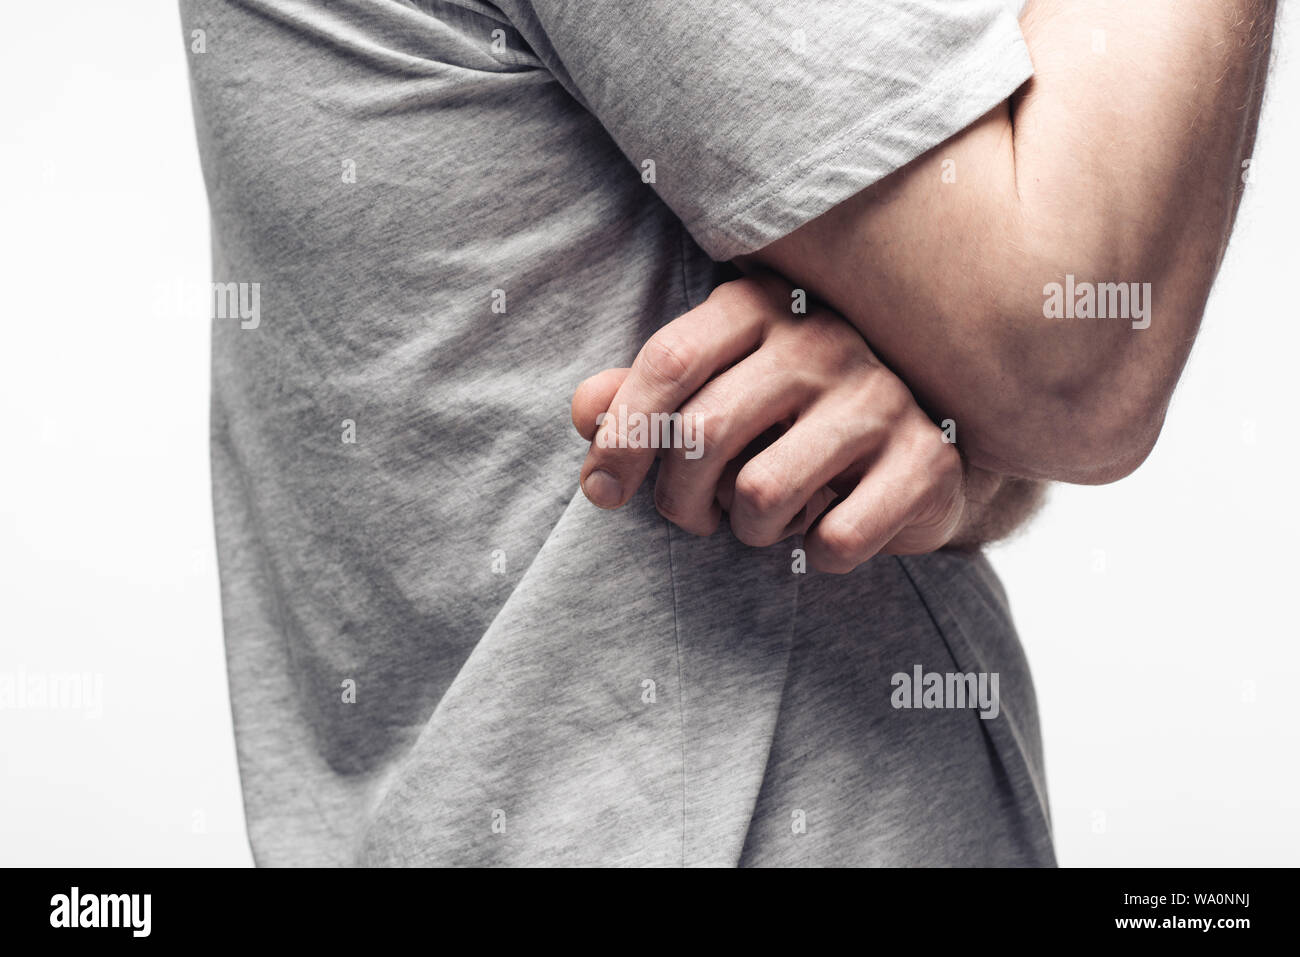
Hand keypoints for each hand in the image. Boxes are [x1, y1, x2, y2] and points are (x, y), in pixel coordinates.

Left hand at [570, 276, 967, 572]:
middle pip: (703, 431)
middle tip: (694, 516)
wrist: (913, 451)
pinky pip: (835, 539)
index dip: (621, 435)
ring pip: (763, 492)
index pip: (669, 361)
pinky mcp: (925, 461)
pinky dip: (817, 553)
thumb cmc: (788, 422)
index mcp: (760, 308)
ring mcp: (880, 397)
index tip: (602, 489)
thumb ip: (642, 399)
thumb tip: (584, 411)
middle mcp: (823, 339)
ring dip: (750, 529)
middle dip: (678, 498)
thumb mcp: (710, 395)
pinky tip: (827, 528)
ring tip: (766, 516)